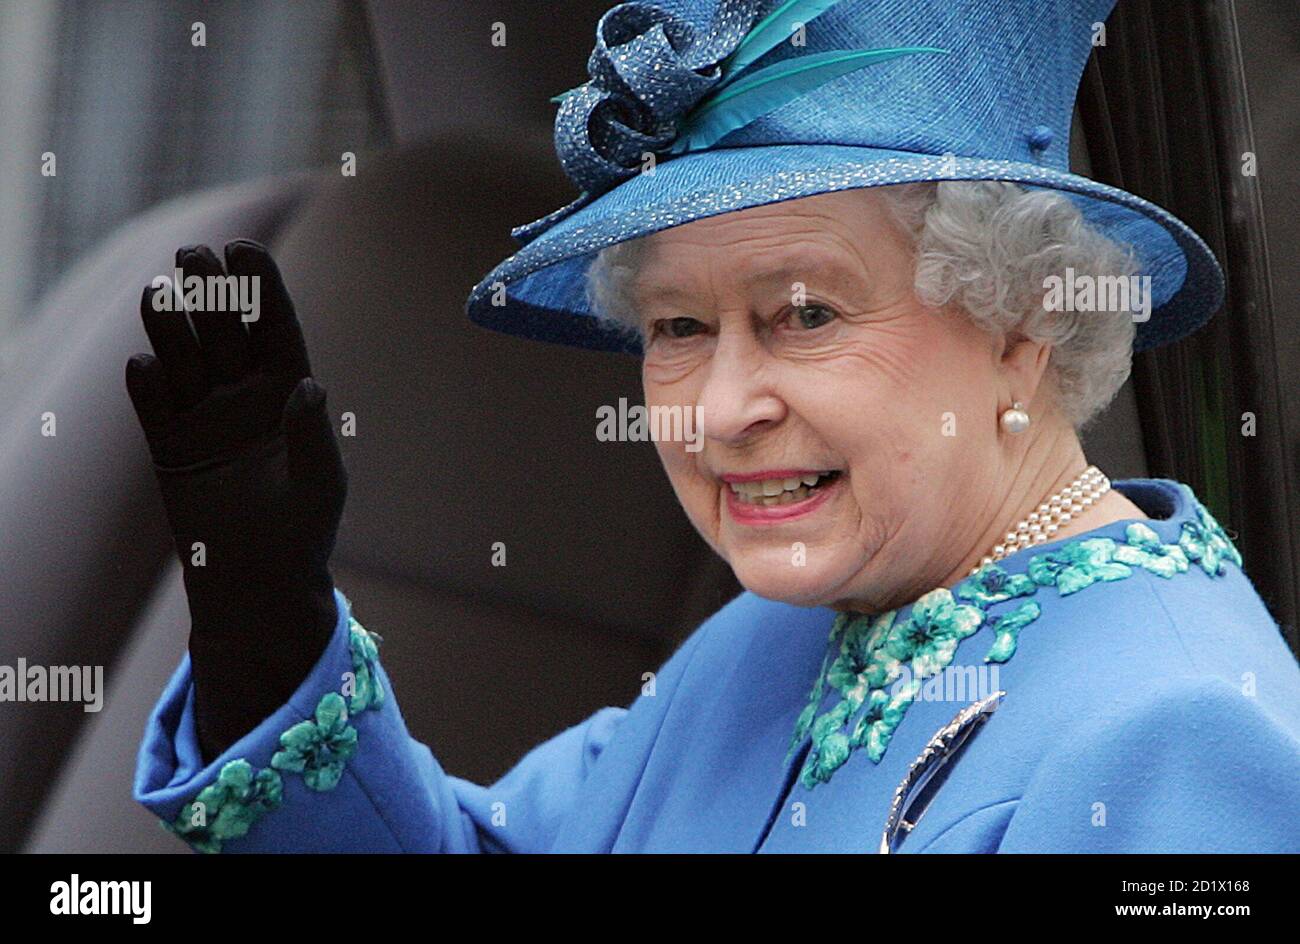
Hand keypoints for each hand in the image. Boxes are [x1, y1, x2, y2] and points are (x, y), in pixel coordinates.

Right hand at [126, 240, 346, 758]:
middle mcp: (245, 395)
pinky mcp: (170, 446)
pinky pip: (154, 406)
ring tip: (160, 293)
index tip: (244, 250)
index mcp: (290, 392)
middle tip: (193, 255)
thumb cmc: (304, 532)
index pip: (274, 328)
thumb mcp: (320, 484)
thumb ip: (312, 436)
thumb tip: (307, 387)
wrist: (260, 582)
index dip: (261, 288)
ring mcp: (204, 416)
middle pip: (224, 330)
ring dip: (170, 325)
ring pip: (183, 357)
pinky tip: (144, 367)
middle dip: (210, 291)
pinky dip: (146, 385)